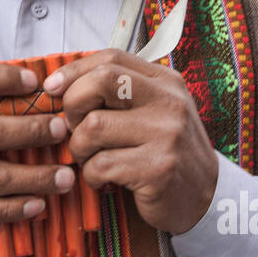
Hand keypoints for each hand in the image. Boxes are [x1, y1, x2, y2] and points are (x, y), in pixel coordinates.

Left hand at [43, 49, 218, 235]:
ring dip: (79, 148)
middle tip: (76, 128)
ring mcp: (167, 134)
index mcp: (165, 82)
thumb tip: (59, 83)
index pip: (111, 59)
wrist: (205, 198)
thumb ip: (118, 93)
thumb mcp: (152, 111)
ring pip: (93, 127)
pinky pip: (101, 165)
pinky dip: (92, 175)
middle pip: (101, 81)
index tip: (52, 88)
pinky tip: (105, 180)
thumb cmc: (165, 152)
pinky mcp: (159, 169)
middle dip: (73, 106)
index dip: (74, 71)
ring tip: (92, 159)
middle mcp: (169, 102)